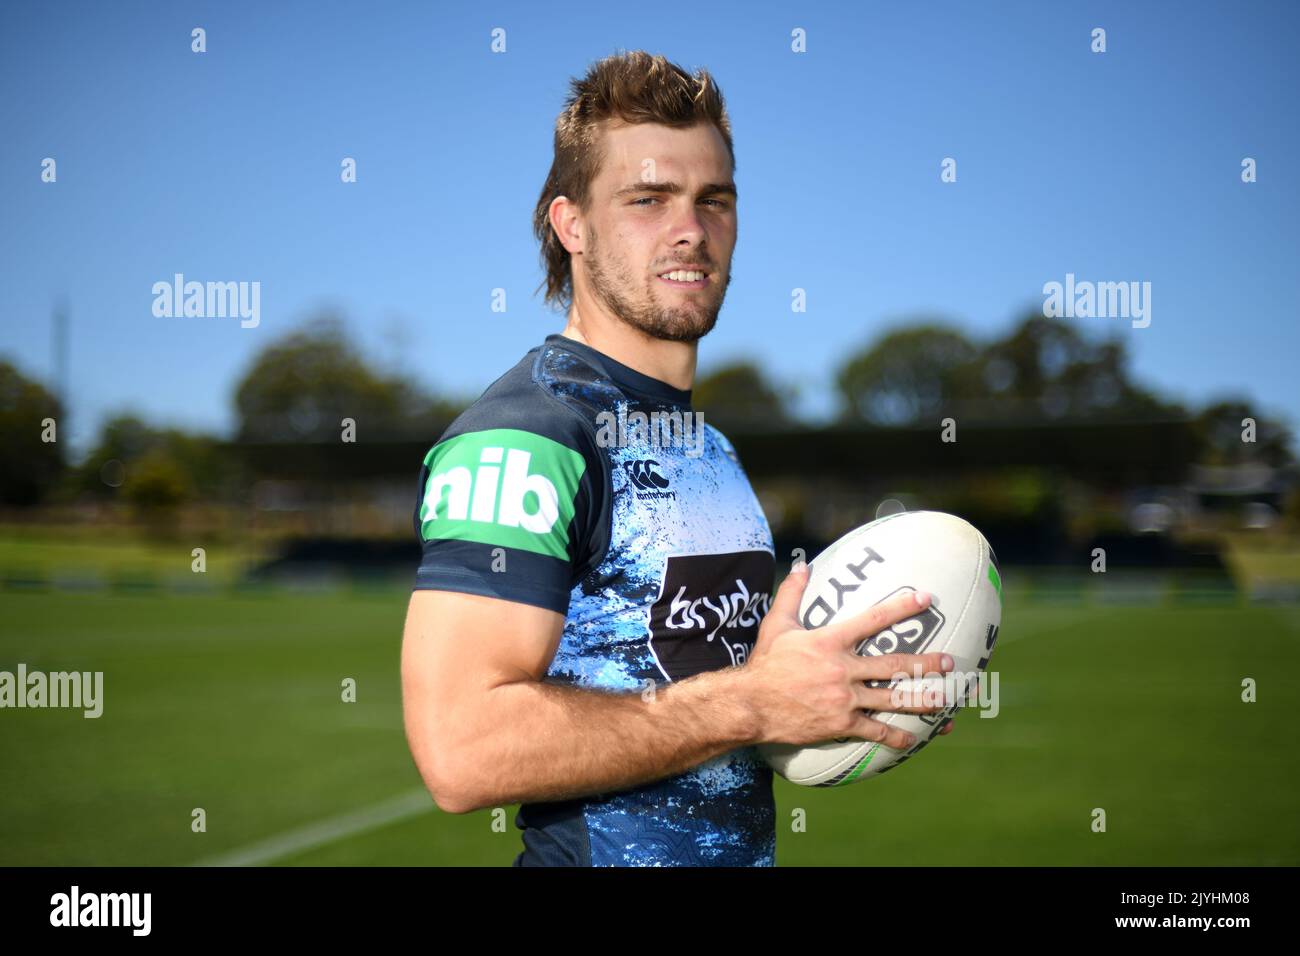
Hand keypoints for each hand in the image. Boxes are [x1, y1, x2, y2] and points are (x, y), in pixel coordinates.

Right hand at [745, 563, 954, 748]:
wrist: (751, 704)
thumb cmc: (765, 663)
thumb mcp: (778, 624)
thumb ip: (792, 593)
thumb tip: (804, 565)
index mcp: (830, 641)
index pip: (873, 620)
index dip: (902, 608)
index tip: (927, 599)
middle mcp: (842, 669)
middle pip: (893, 665)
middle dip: (925, 663)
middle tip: (949, 661)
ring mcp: (844, 698)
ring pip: (891, 699)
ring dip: (922, 699)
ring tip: (946, 699)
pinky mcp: (841, 724)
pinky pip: (874, 730)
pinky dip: (895, 736)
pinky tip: (912, 739)